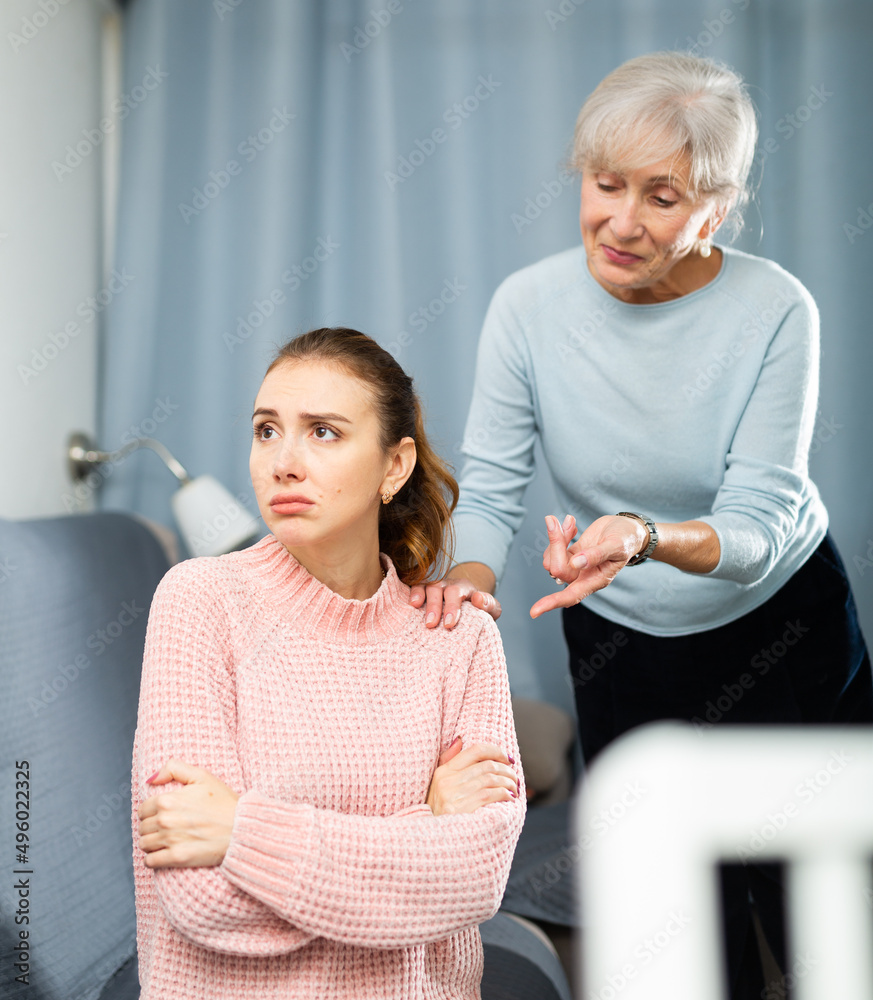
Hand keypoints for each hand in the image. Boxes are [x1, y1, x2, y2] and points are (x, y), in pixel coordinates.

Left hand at [138, 759, 239, 868]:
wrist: (242, 828)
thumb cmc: (224, 801)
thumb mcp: (202, 776)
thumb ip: (174, 768)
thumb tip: (150, 778)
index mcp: (168, 800)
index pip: (143, 809)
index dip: (151, 811)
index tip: (161, 814)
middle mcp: (166, 820)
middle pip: (142, 827)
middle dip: (151, 827)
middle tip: (165, 828)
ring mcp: (171, 840)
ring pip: (144, 844)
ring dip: (151, 843)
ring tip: (164, 841)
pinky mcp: (177, 858)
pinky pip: (150, 862)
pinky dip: (153, 859)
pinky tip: (163, 854)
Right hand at [410, 574, 500, 629]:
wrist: (469, 606)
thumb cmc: (479, 611)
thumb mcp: (491, 609)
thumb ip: (489, 604)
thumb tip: (478, 599)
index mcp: (464, 587)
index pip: (456, 592)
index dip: (452, 607)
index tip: (449, 624)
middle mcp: (447, 584)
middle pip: (438, 588)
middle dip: (434, 606)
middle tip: (431, 624)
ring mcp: (433, 587)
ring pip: (425, 587)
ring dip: (420, 599)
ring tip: (418, 615)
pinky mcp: (422, 591)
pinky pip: (415, 587)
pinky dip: (411, 594)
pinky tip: (409, 605)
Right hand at [426, 738, 518, 815]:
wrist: (432, 842)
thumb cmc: (439, 813)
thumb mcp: (437, 786)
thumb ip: (449, 761)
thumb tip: (460, 739)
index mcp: (443, 772)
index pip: (475, 751)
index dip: (496, 751)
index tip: (508, 759)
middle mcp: (447, 782)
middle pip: (487, 766)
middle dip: (507, 771)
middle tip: (515, 779)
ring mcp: (453, 796)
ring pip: (491, 779)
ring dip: (508, 783)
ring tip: (514, 789)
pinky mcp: (462, 810)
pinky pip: (490, 795)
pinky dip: (504, 794)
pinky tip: (509, 798)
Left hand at [530, 513, 648, 618]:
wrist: (627, 529)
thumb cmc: (626, 540)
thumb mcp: (616, 546)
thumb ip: (597, 555)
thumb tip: (576, 563)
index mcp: (595, 580)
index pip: (571, 596)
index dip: (552, 602)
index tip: (534, 611)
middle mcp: (583, 576)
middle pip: (557, 569)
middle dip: (556, 544)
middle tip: (563, 521)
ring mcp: (575, 566)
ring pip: (551, 559)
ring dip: (556, 538)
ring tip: (571, 521)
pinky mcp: (571, 554)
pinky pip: (553, 550)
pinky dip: (558, 534)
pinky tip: (571, 523)